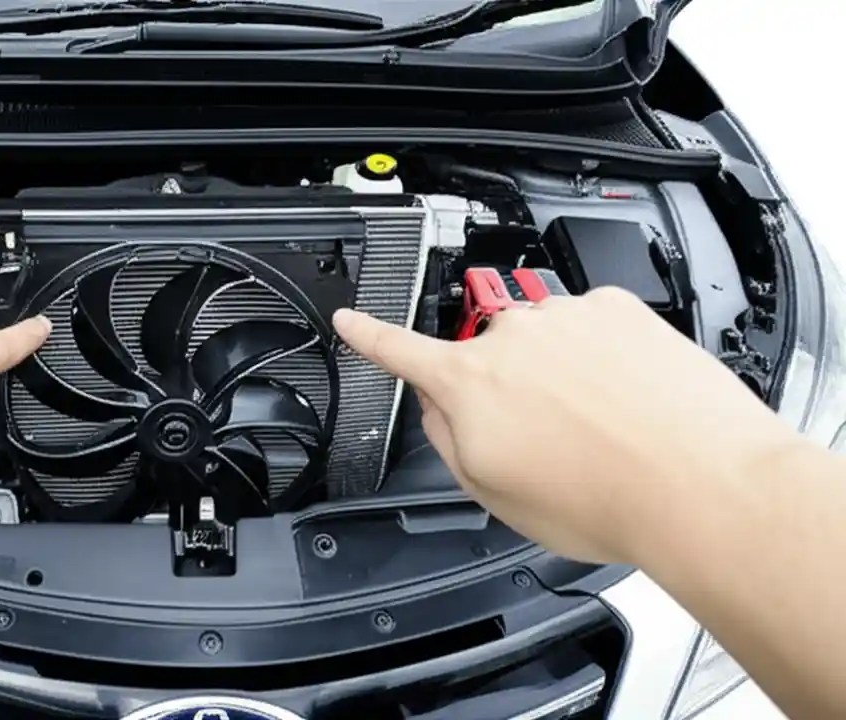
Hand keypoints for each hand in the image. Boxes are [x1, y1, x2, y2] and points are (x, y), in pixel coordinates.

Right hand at [334, 287, 801, 563]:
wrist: (700, 484)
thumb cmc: (602, 500)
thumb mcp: (494, 493)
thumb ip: (449, 439)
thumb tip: (441, 408)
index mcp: (470, 384)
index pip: (399, 351)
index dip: (367, 335)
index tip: (349, 318)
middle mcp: (511, 339)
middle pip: (487, 358)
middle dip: (506, 391)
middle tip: (549, 442)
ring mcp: (566, 319)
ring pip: (544, 344)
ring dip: (561, 376)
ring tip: (602, 428)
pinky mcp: (617, 309)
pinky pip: (592, 328)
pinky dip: (604, 359)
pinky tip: (627, 401)